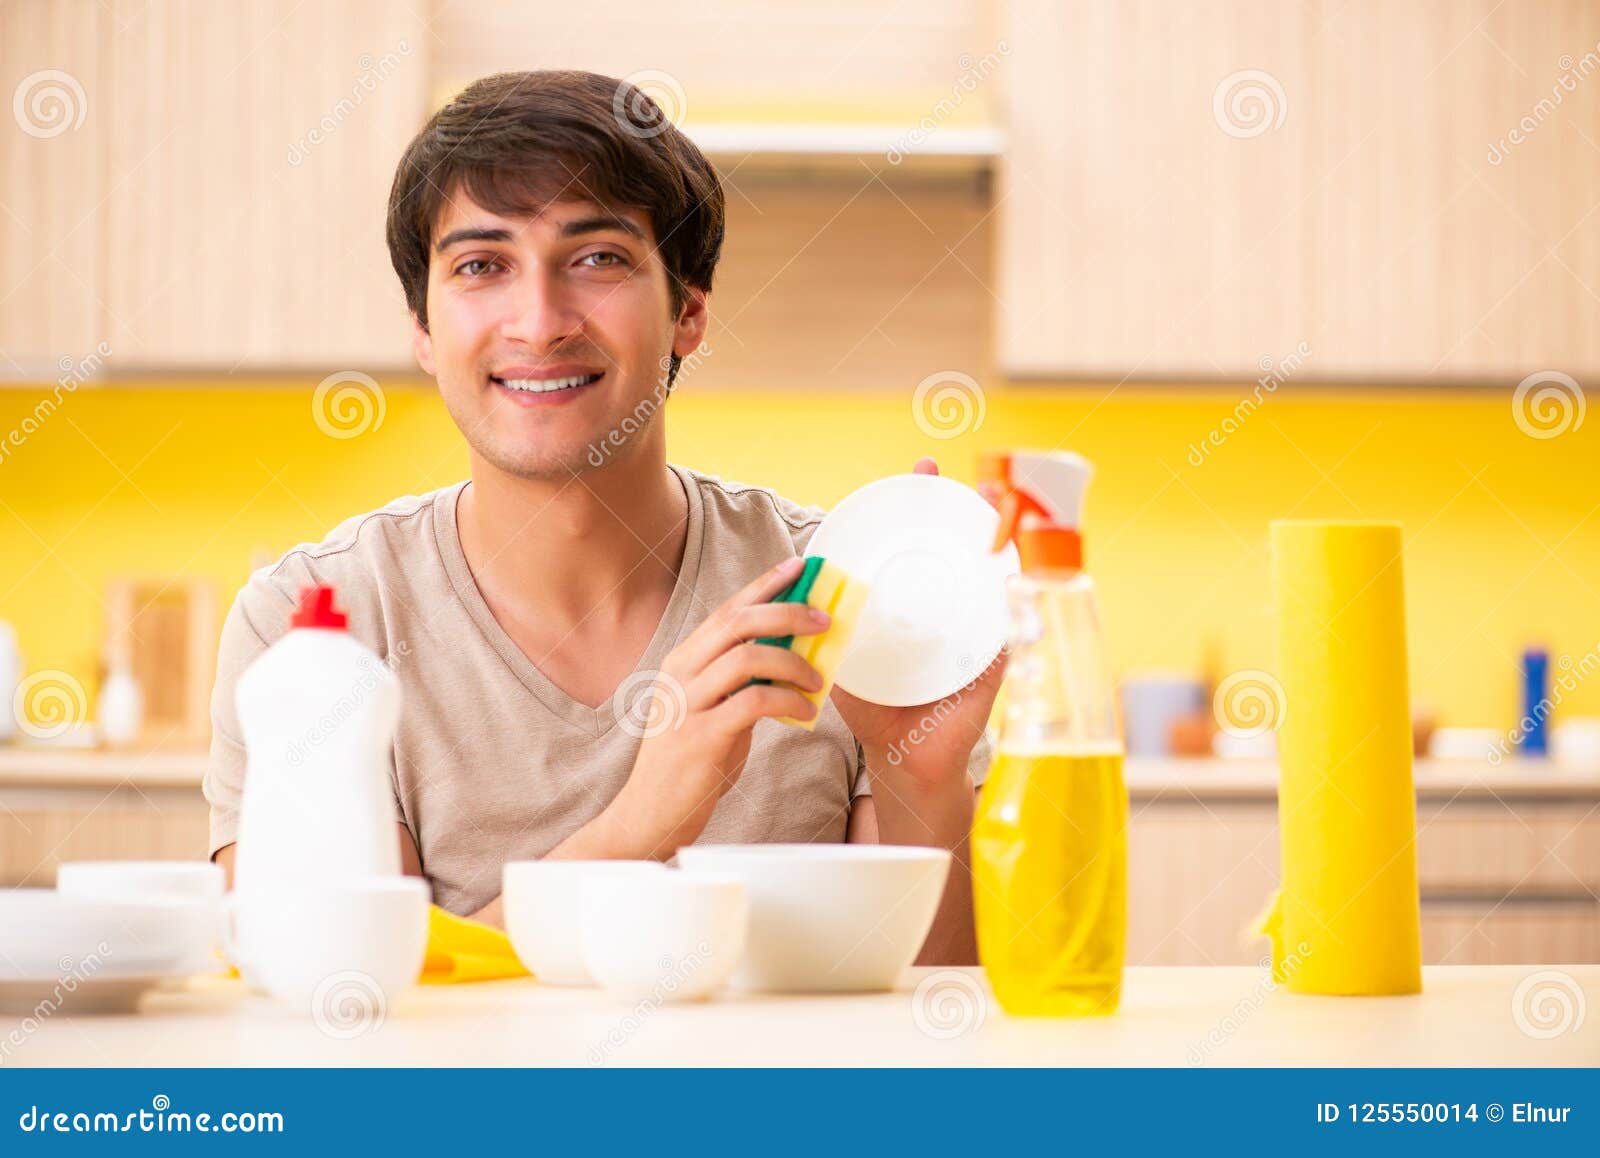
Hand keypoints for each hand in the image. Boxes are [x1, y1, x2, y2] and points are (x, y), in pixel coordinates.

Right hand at [607, 555, 827, 857]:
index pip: (727, 610)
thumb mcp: (711, 709)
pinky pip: (755, 702)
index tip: (800, 566)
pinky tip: (805, 711)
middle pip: (738, 623)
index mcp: (682, 660)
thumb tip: (791, 655)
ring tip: (818, 679)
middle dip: (787, 612)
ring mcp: (687, 703)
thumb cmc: (690, 761)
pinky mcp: (701, 736)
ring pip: (748, 657)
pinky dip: (789, 701)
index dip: (765, 583)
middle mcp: (680, 673)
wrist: (650, 813)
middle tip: (824, 620)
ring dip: (793, 662)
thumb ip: (740, 681)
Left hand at [829, 458, 1006, 788]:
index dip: (922, 503)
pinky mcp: (989, 665)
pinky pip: (1005, 628)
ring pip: (990, 579)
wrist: (903, 762)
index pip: (920, 543)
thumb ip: (827, 625)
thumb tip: (802, 585)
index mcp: (914, 605)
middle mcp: (949, 612)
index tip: (920, 464)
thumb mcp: (847, 656)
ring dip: (995, 540)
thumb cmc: (877, 709)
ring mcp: (973, 635)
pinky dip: (1010, 602)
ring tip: (995, 504)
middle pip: (961, 548)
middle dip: (961, 506)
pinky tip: (1012, 574)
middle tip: (958, 470)